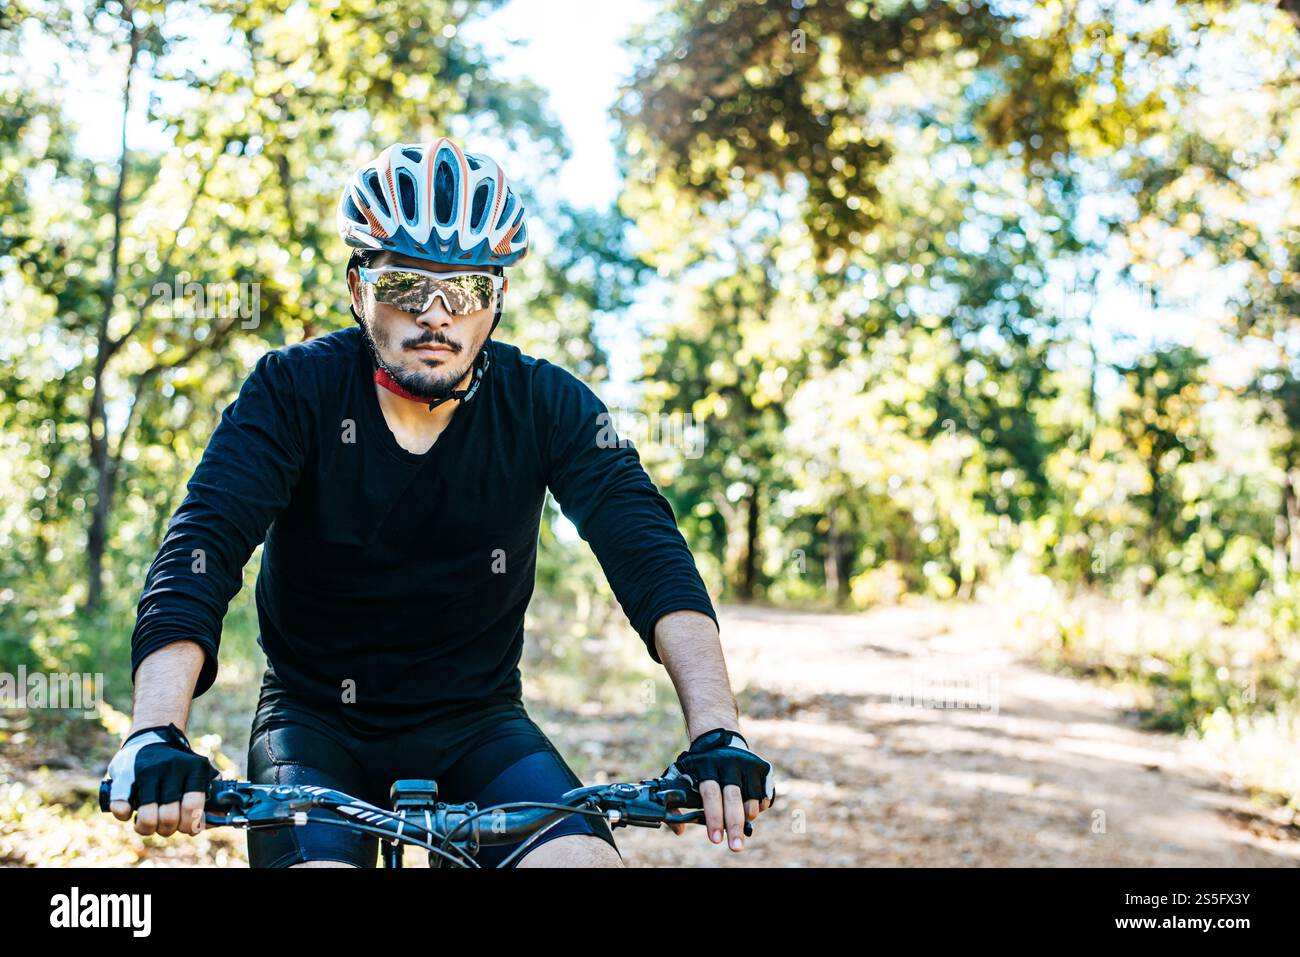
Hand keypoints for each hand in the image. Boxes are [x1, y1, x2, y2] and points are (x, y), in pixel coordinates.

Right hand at [105, 724, 216, 837]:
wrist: (150, 737)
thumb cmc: (179, 766)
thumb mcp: (198, 773)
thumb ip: (212, 795)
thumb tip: (220, 818)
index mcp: (194, 767)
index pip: (192, 806)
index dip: (190, 825)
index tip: (186, 828)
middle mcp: (171, 768)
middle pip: (169, 817)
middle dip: (168, 830)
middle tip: (166, 826)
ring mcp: (146, 771)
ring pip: (147, 817)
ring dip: (147, 829)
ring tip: (149, 823)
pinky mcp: (123, 775)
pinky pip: (121, 808)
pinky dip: (124, 817)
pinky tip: (130, 813)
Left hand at [662, 728, 775, 850]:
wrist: (719, 736)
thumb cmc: (698, 765)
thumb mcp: (682, 774)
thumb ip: (676, 804)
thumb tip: (679, 831)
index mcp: (706, 764)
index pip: (711, 793)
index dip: (714, 818)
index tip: (715, 839)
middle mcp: (728, 762)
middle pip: (733, 798)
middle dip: (734, 826)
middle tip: (735, 847)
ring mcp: (747, 763)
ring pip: (751, 800)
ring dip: (746, 817)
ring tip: (739, 826)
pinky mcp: (762, 767)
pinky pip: (763, 796)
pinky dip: (758, 808)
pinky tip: (748, 810)